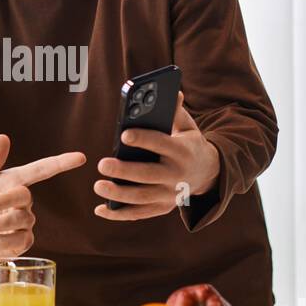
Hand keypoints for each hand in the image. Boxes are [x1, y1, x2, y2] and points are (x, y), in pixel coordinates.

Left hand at [0, 134, 85, 272]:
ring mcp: (26, 221)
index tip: (81, 157)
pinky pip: (19, 240)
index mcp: (13, 181)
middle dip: (2, 200)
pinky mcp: (24, 241)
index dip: (61, 163)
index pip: (41, 170)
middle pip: (23, 195)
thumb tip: (4, 136)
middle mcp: (24, 200)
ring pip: (19, 219)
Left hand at [94, 91, 220, 220]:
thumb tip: (171, 91)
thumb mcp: (188, 127)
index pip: (162, 144)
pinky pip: (139, 213)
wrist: (208, 173)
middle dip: (124, 171)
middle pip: (149, 174)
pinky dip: (119, 214)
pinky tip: (100, 210)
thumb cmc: (189, 144)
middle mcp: (177, 175)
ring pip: (142, 197)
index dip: (144, 139)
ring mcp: (170, 194)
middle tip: (101, 164)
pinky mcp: (163, 207)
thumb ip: (175, 112)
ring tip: (98, 185)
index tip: (124, 134)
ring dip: (119, 194)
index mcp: (182, 151)